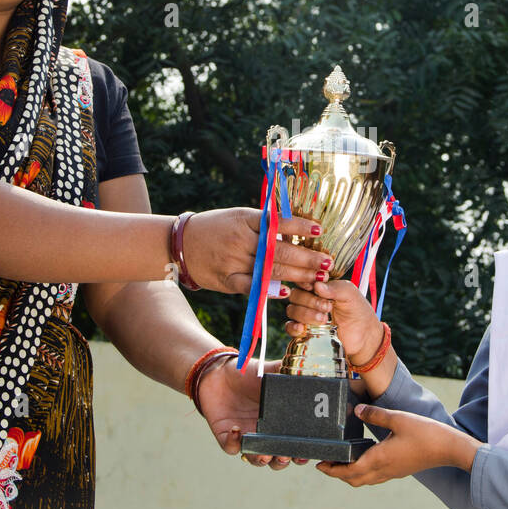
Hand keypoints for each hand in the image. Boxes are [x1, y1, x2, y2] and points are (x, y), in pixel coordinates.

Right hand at [183, 208, 331, 293]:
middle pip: (279, 249)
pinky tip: (287, 291)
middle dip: (306, 257)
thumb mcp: (238, 217)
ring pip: (270, 269)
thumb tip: (295, 227)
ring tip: (316, 278)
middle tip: (326, 263)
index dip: (300, 226)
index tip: (319, 230)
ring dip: (296, 274)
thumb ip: (263, 224)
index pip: (277, 222)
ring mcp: (233, 260)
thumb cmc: (215, 228)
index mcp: (245, 219)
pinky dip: (270, 289)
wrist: (180, 243)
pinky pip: (251, 286)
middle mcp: (240, 239)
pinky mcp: (226, 279)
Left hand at [194, 355, 309, 469]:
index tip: (307, 452)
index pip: (294, 444)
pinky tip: (238, 431)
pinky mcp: (226, 436)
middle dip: (282, 461)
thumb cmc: (249, 374)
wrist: (220, 371)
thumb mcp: (272, 371)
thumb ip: (290, 372)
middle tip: (285, 455)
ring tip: (265, 455)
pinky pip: (231, 447)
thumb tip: (312, 370)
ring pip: (256, 459)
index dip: (301, 452)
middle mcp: (264, 434)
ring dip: (262, 460)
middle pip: (277, 458)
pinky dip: (235, 443)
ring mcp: (246, 437)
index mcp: (280, 423)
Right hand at [285, 278, 382, 367]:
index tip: (316, 288)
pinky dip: (293, 327)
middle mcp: (310, 299)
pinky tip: (302, 328)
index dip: (306, 283)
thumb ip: (336, 288)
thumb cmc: (358, 312)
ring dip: (305, 314)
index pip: (303, 280)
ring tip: (324, 319)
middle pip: (295, 295)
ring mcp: (306, 315)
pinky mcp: (305, 331)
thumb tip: (318, 285)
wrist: (365, 337)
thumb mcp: (351, 295)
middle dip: (309, 301)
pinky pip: (289, 327)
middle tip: (328, 308)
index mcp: (320, 286)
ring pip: (292, 310)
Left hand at [316, 404, 481, 485]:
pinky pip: (376, 475)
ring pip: (365, 480)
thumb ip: (375, 414)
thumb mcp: (398, 418)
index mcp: (379, 459)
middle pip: (354, 480)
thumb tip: (356, 410)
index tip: (319, 465)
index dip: (332, 470)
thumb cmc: (425, 433)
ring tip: (341, 461)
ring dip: (350, 474)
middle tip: (326, 463)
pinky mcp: (400, 470)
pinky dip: (363, 471)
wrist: (450, 448)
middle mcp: (384, 470)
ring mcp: (393, 472)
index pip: (349, 471)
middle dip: (337, 474)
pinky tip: (364, 456)